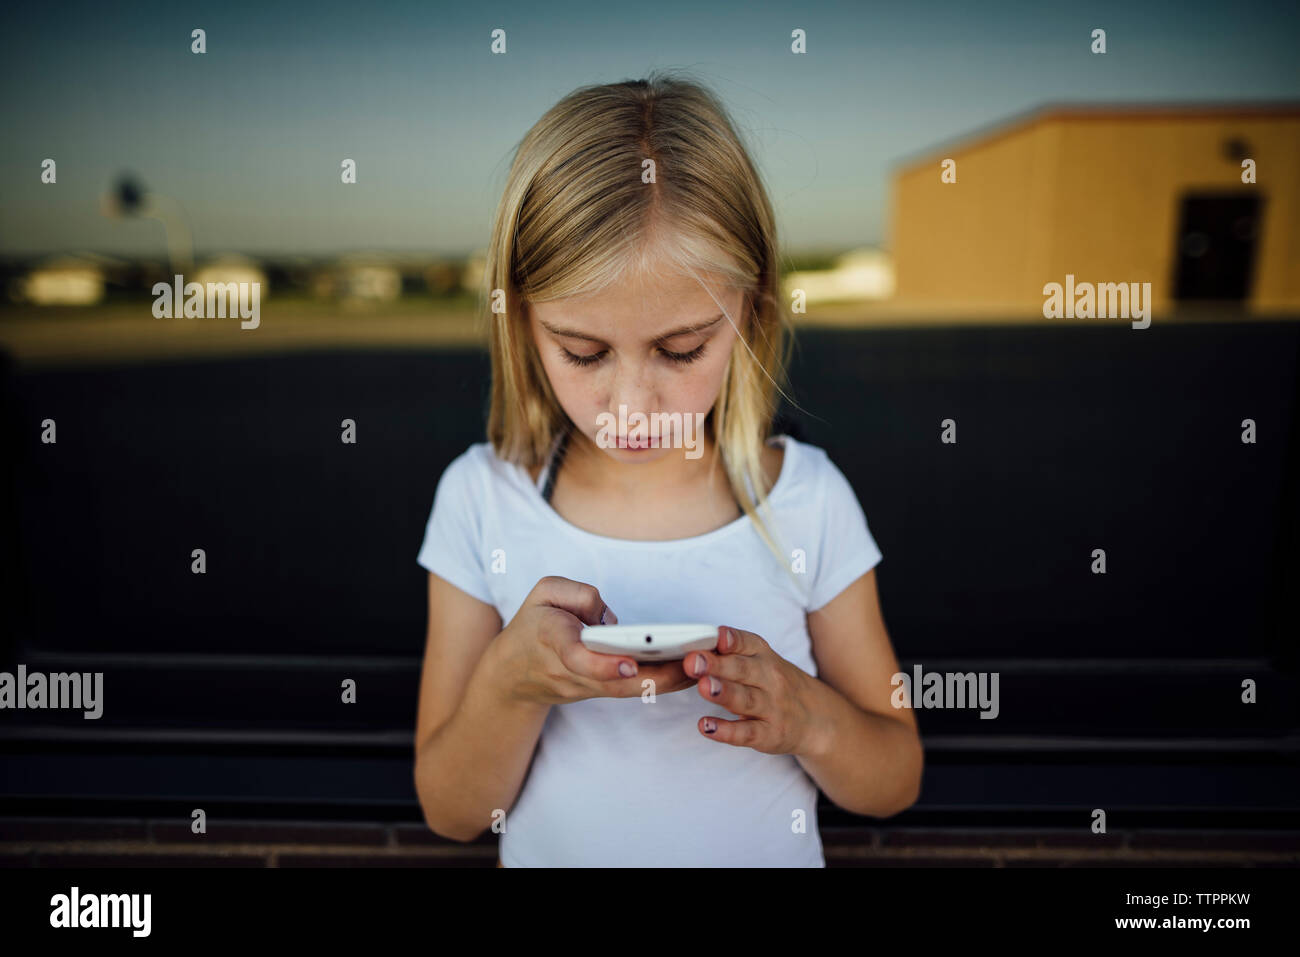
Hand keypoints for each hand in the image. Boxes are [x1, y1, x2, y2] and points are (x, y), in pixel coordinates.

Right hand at [494, 576, 699, 705]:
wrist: (513, 673)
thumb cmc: (533, 624)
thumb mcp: (543, 592)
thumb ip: (578, 593)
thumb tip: (612, 618)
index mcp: (550, 639)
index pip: (576, 656)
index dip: (603, 663)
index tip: (630, 663)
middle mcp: (569, 671)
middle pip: (614, 681)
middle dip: (657, 675)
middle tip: (695, 662)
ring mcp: (584, 687)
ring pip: (628, 689)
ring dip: (667, 680)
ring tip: (705, 662)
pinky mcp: (598, 692)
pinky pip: (631, 690)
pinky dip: (660, 681)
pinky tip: (691, 668)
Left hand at [683, 626, 818, 754]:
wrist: (817, 720)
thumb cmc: (775, 684)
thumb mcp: (762, 663)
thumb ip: (732, 655)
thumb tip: (692, 647)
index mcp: (764, 656)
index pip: (748, 643)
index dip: (732, 640)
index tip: (717, 636)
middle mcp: (770, 679)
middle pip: (742, 670)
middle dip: (717, 665)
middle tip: (692, 661)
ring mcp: (771, 708)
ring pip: (745, 699)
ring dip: (723, 693)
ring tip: (703, 687)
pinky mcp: (769, 734)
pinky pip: (746, 732)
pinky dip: (726, 731)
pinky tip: (706, 726)